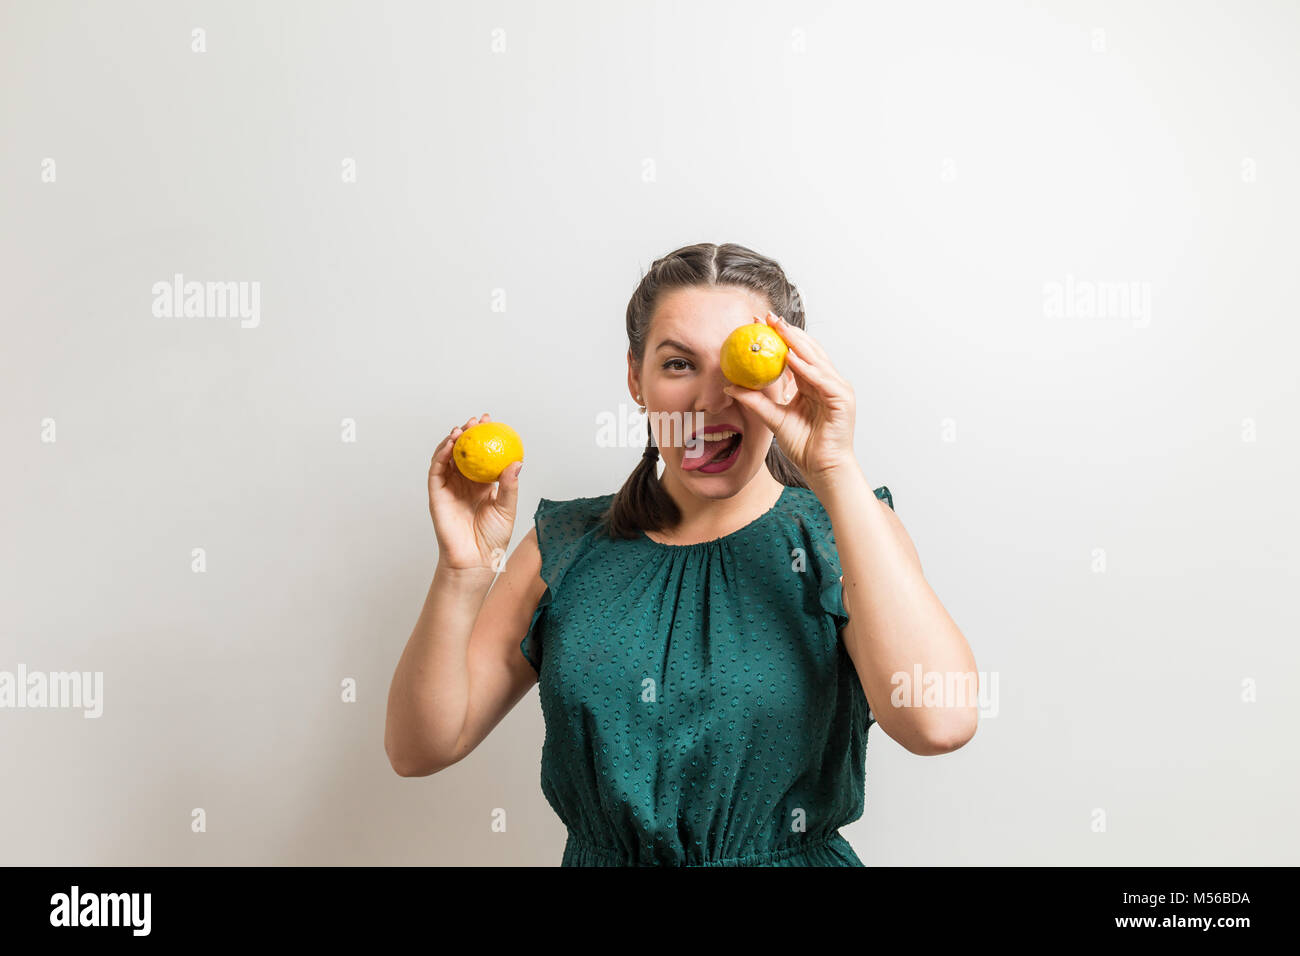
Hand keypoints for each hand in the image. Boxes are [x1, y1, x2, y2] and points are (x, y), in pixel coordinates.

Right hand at [428, 412, 521, 571]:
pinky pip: (437, 470)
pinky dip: (440, 455)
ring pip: (448, 458)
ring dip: (452, 441)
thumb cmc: (494, 538)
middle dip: (468, 434)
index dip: (485, 439)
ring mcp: (449, 487)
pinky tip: (449, 444)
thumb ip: (509, 485)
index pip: (483, 456)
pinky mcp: (437, 494)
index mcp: (482, 485)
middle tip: (476, 421)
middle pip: (464, 453)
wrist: (475, 559)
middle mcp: (465, 483)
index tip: (492, 423)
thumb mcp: (507, 508)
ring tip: (462, 429)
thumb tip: (517, 462)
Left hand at [722, 311, 857, 487]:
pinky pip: (821, 378)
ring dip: (796, 342)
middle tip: (767, 318)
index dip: (778, 338)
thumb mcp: (774, 419)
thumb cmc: (805, 447)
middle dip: (787, 332)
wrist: (822, 468)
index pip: (795, 355)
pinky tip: (790, 356)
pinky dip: (806, 367)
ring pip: (815, 358)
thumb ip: (756, 402)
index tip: (758, 325)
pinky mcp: (842, 398)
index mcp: (813, 384)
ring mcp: (837, 388)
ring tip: (778, 328)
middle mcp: (826, 382)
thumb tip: (730, 388)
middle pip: (807, 350)